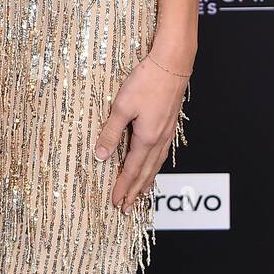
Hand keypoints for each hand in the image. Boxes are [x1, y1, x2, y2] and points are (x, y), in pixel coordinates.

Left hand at [93, 57, 188, 211]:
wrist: (172, 64)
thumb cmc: (146, 81)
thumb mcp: (122, 106)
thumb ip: (111, 132)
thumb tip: (100, 156)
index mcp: (147, 138)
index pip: (132, 170)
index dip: (123, 187)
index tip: (116, 202)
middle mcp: (159, 140)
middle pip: (146, 173)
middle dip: (135, 192)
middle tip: (127, 208)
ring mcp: (167, 132)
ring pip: (156, 165)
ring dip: (146, 181)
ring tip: (140, 194)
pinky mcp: (170, 124)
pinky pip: (162, 154)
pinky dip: (155, 166)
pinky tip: (153, 165)